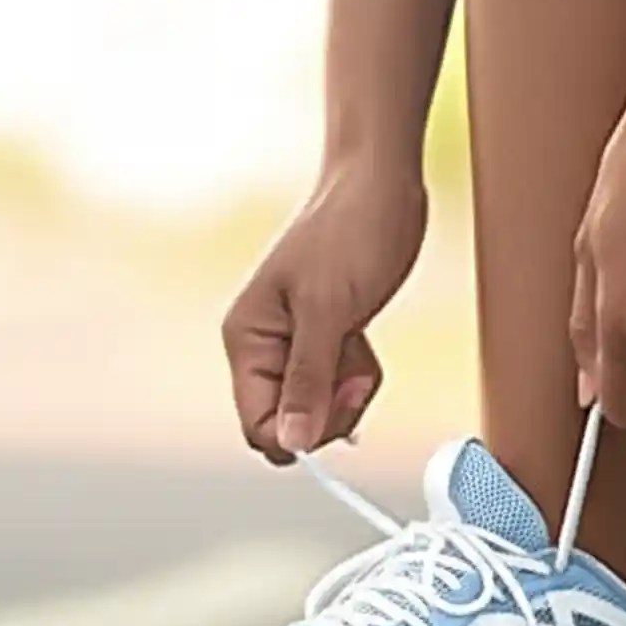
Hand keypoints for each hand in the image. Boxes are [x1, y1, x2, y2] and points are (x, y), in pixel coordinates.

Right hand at [222, 159, 425, 463]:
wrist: (379, 185)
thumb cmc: (348, 231)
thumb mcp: (328, 311)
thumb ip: (308, 381)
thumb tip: (292, 440)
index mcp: (247, 340)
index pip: (258, 424)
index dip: (300, 432)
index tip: (338, 405)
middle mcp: (264, 349)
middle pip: (289, 425)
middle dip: (330, 411)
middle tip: (354, 373)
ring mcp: (294, 347)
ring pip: (319, 411)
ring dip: (350, 391)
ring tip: (359, 344)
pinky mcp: (324, 342)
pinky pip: (338, 388)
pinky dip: (358, 376)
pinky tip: (362, 339)